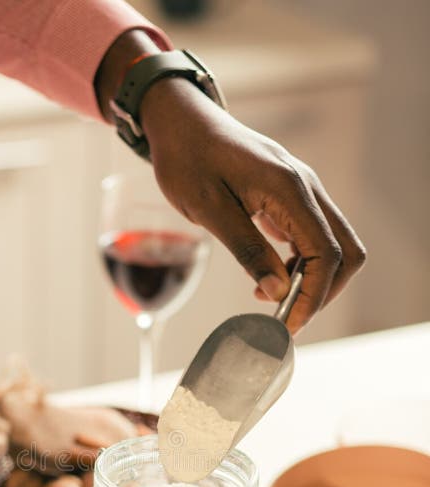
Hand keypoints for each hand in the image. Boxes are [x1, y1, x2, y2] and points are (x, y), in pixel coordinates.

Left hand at [140, 77, 365, 331]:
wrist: (182, 121)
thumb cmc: (188, 159)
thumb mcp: (210, 210)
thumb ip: (248, 250)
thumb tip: (277, 292)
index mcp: (290, 189)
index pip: (325, 254)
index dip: (313, 297)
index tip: (287, 324)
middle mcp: (307, 187)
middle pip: (346, 252)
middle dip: (323, 292)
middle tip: (286, 318)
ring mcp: (303, 189)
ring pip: (335, 245)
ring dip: (313, 280)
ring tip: (272, 299)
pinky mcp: (293, 195)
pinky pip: (315, 235)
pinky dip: (302, 264)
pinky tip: (270, 276)